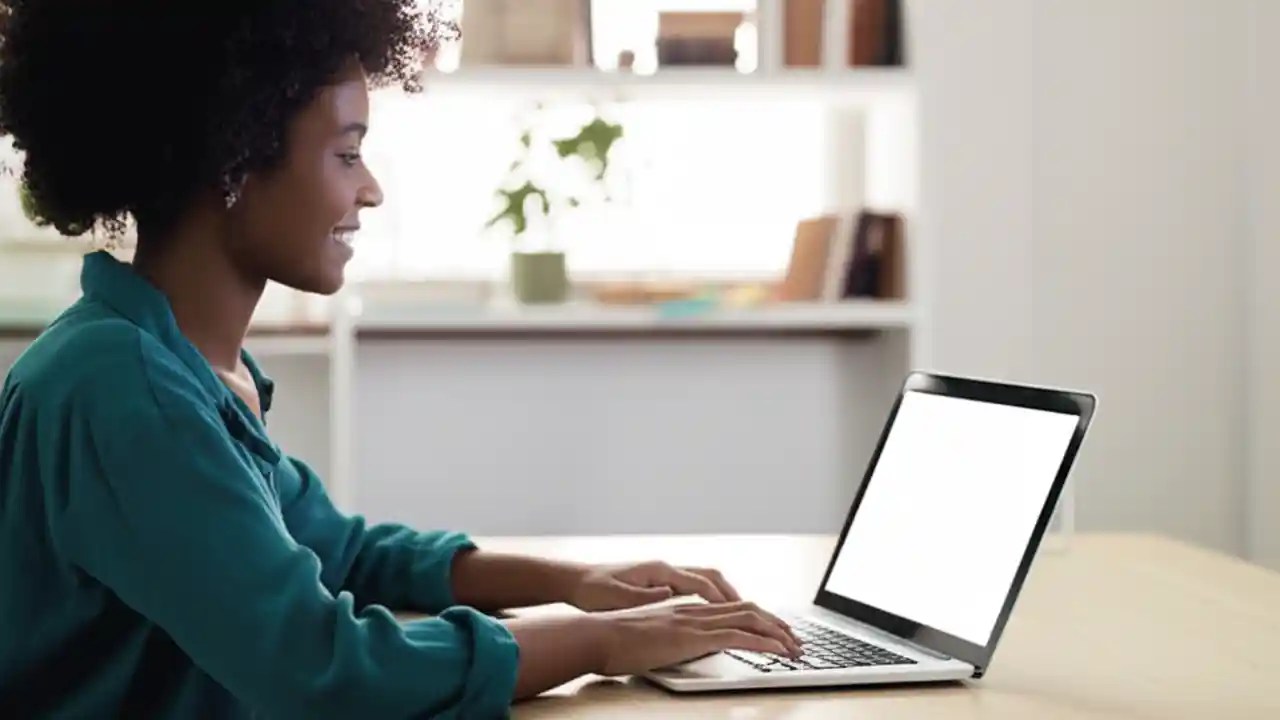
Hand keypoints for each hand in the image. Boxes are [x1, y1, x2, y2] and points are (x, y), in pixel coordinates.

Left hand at [567, 560, 741, 610]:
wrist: (575, 582)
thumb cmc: (594, 591)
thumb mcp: (619, 598)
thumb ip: (646, 598)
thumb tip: (670, 596)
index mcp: (658, 571)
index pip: (700, 583)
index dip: (722, 598)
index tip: (739, 612)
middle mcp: (664, 569)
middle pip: (709, 575)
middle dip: (730, 593)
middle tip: (749, 611)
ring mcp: (661, 573)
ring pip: (702, 578)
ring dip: (721, 592)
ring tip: (736, 611)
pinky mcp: (657, 581)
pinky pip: (691, 585)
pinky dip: (707, 595)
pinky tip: (710, 610)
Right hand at [591, 601, 802, 675]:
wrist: (596, 636)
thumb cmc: (613, 642)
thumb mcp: (648, 640)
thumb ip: (669, 641)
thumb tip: (681, 651)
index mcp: (684, 610)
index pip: (731, 608)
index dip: (758, 617)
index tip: (774, 631)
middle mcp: (694, 611)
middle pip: (748, 610)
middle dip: (776, 624)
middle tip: (795, 640)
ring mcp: (694, 622)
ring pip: (749, 619)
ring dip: (778, 633)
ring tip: (796, 648)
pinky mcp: (692, 638)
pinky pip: (738, 637)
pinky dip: (764, 643)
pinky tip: (778, 651)